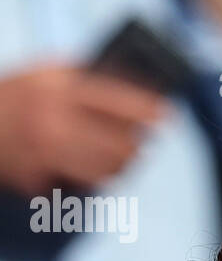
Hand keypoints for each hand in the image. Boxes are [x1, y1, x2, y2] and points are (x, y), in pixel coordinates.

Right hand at [0, 66, 167, 195]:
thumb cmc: (13, 96)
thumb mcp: (42, 73)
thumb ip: (81, 75)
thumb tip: (133, 86)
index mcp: (55, 90)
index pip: (113, 100)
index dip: (145, 108)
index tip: (167, 114)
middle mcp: (51, 122)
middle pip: (117, 143)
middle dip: (136, 145)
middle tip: (143, 144)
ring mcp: (43, 155)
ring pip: (106, 171)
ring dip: (120, 166)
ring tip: (124, 159)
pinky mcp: (36, 181)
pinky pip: (80, 187)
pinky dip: (91, 180)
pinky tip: (93, 172)